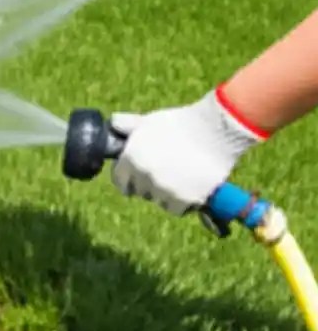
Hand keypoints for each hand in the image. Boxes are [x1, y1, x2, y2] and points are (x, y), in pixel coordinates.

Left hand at [108, 88, 266, 215]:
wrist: (217, 130)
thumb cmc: (181, 123)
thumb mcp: (149, 121)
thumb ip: (126, 125)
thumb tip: (113, 125)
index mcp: (131, 158)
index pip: (119, 180)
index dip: (128, 177)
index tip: (138, 175)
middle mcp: (144, 176)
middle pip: (140, 191)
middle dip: (148, 184)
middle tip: (165, 172)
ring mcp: (164, 189)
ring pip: (158, 200)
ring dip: (166, 194)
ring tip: (180, 177)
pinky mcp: (185, 199)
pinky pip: (176, 209)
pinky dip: (182, 203)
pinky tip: (190, 187)